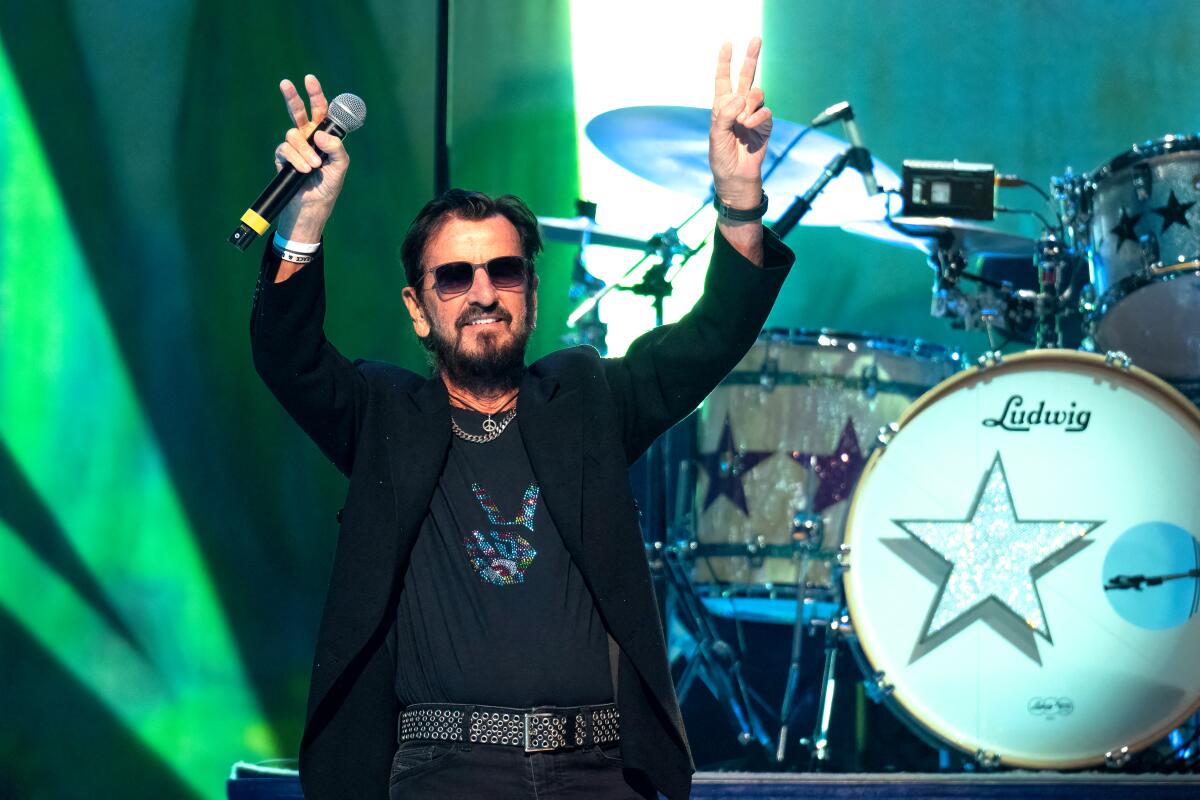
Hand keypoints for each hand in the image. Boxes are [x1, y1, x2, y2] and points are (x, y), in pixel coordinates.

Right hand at [273, 74, 349, 242]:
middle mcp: (308, 137)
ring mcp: (294, 147)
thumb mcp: (340, 166)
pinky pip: (285, 150)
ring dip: (304, 150)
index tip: (310, 79)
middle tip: (285, 82)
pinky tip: (305, 170)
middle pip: (299, 112)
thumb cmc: (329, 186)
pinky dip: (296, 159)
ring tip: (314, 167)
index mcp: (324, 135)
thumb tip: (319, 134)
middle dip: (292, 97)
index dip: (316, 95)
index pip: (321, 111)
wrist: (313, 206)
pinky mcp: (283, 158)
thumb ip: (335, 147)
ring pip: (293, 134)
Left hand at [709, 38, 772, 210]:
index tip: (727, 44)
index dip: (724, 62)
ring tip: (742, 122)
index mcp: (721, 106)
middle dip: (751, 57)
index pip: (723, 79)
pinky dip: (757, 117)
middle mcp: (738, 106)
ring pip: (756, 93)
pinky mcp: (764, 124)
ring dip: (749, 104)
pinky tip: (749, 127)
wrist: (737, 176)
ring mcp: (752, 114)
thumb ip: (724, 114)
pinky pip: (765, 110)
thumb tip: (740, 98)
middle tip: (756, 38)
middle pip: (746, 76)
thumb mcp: (716, 135)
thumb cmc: (722, 157)